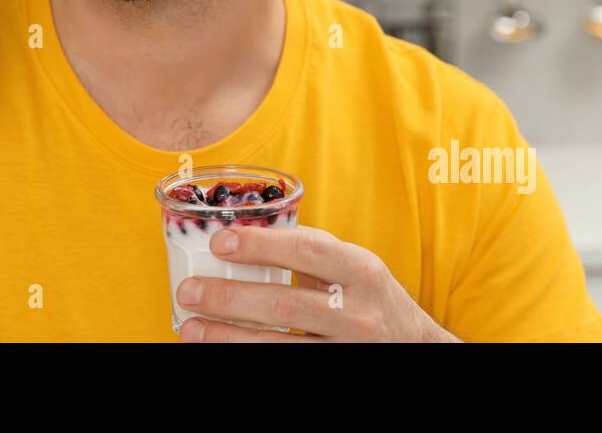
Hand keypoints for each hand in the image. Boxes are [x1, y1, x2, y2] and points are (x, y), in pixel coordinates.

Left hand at [175, 224, 460, 341]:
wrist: (412, 345)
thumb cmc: (369, 296)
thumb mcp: (353, 265)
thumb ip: (310, 249)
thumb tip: (246, 228)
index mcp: (361, 270)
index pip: (308, 251)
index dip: (262, 245)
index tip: (219, 241)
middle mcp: (357, 313)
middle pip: (285, 305)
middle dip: (230, 298)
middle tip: (189, 291)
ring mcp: (346, 350)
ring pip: (279, 346)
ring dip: (228, 337)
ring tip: (190, 327)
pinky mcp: (333, 372)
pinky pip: (284, 366)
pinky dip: (247, 356)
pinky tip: (220, 349)